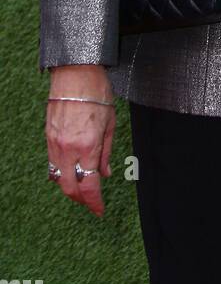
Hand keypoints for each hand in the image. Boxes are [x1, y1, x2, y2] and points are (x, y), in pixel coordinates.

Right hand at [45, 65, 114, 215]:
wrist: (75, 73)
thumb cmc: (97, 93)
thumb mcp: (110, 122)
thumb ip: (106, 152)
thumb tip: (105, 174)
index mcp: (88, 146)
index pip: (89, 185)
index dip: (94, 202)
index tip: (100, 210)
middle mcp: (68, 148)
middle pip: (70, 188)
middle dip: (81, 200)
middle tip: (92, 203)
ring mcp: (55, 143)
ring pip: (58, 178)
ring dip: (70, 187)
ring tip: (82, 189)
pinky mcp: (48, 137)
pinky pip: (51, 163)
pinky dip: (60, 173)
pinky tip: (70, 172)